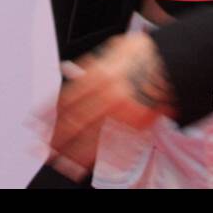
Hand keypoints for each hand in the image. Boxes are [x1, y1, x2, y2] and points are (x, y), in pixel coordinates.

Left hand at [44, 31, 174, 178]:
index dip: (47, 115)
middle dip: (57, 138)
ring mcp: (122, 113)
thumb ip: (93, 63)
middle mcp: (107, 96)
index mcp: (98, 76)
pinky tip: (88, 163)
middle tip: (44, 149)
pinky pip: (114, 144)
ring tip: (61, 162)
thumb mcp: (115, 49)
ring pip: (91, 138)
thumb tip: (75, 72)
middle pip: (74, 122)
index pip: (65, 101)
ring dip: (73, 152)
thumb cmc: (147, 53)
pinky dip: (99, 156)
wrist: (176, 61)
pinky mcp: (137, 125)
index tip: (36, 124)